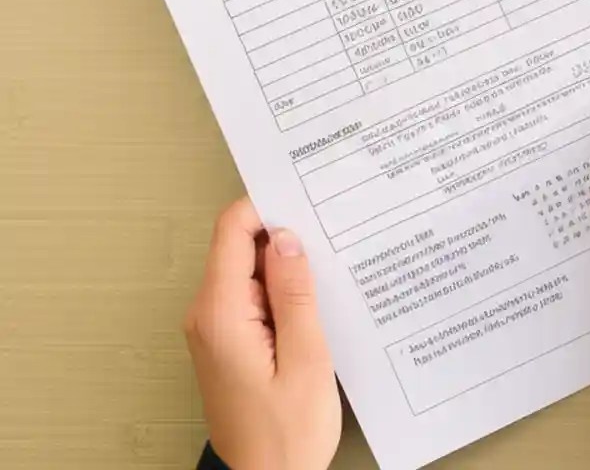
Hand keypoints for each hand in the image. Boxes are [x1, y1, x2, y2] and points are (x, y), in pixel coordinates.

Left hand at [184, 198, 340, 469]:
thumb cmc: (286, 435)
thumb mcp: (306, 360)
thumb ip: (295, 294)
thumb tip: (287, 239)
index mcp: (221, 314)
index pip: (232, 230)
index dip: (269, 208)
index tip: (307, 204)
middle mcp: (207, 316)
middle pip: (240, 246)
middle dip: (285, 237)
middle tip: (332, 241)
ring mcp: (215, 329)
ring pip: (249, 271)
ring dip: (287, 267)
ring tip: (329, 280)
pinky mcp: (228, 341)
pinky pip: (253, 297)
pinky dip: (283, 293)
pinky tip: (314, 307)